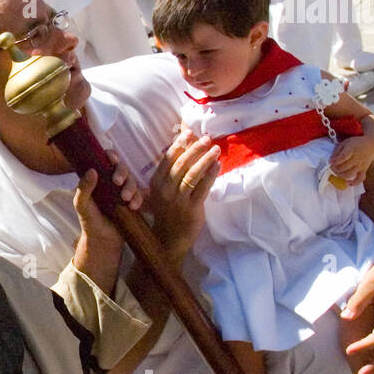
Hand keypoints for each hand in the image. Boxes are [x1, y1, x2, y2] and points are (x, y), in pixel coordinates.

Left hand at [70, 154, 142, 288]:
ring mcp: (124, 190)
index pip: (105, 160)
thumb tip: (92, 171)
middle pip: (122, 168)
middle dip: (122, 173)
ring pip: (133, 180)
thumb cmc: (89, 219)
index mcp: (98, 178)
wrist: (102, 238)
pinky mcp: (134, 200)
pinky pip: (141, 194)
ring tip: (125, 200)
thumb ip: (83, 188)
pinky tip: (133, 206)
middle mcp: (112, 181)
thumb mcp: (81, 204)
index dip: (111, 156)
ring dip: (131, 187)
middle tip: (117, 182)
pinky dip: (139, 198)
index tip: (112, 160)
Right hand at [146, 129, 219, 261]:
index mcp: (156, 183)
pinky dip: (211, 174)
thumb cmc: (166, 214)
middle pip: (181, 163)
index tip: (189, 133)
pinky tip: (218, 165)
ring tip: (216, 149)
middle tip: (207, 138)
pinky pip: (202, 188)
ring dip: (205, 159)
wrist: (167, 240)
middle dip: (195, 149)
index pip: (168, 159)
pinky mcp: (191, 208)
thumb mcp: (161, 193)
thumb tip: (185, 152)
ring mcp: (177, 200)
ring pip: (192, 174)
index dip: (179, 145)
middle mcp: (165, 190)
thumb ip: (170, 175)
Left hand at [329, 137, 373, 185]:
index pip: (343, 157)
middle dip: (334, 169)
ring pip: (349, 174)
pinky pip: (360, 179)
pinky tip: (347, 183)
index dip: (335, 160)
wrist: (371, 145)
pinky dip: (354, 183)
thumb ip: (337, 151)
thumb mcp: (345, 143)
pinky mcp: (364, 170)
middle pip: (344, 167)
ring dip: (340, 175)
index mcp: (351, 149)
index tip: (330, 162)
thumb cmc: (355, 144)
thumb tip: (330, 161)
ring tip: (337, 172)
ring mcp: (360, 165)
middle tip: (331, 167)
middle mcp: (357, 158)